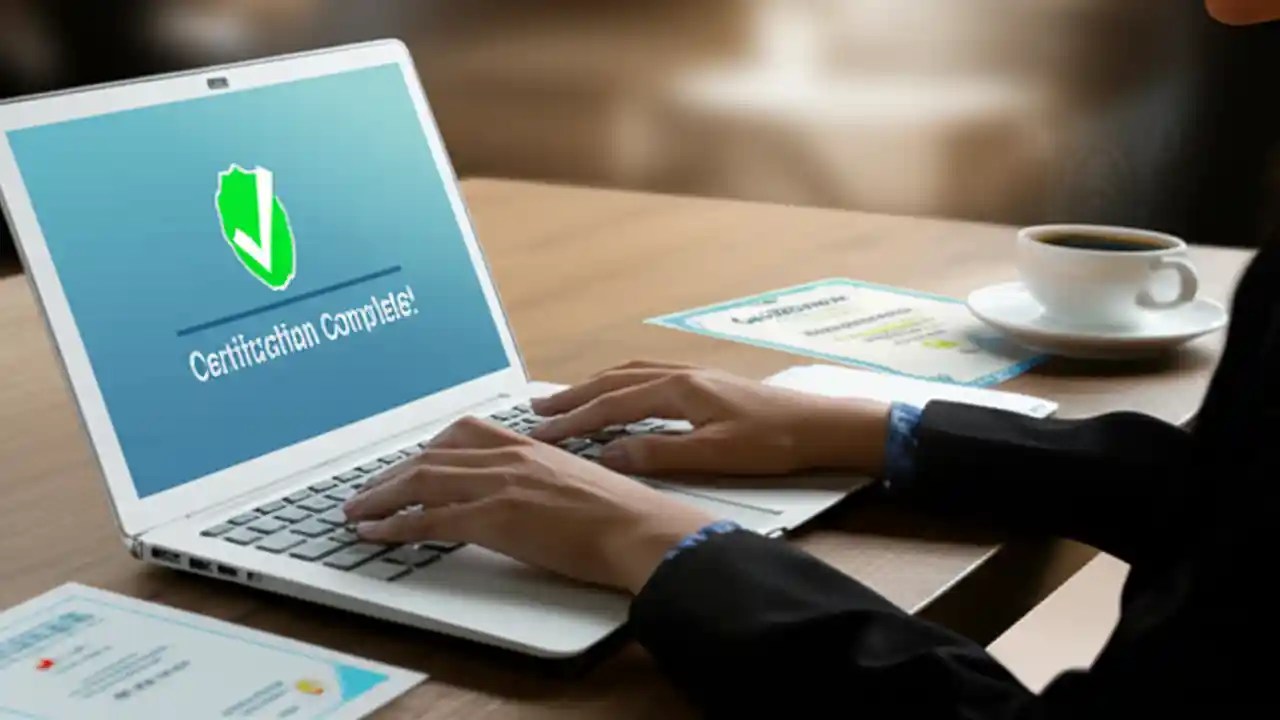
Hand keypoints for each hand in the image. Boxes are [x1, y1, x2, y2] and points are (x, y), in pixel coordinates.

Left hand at [341, 416, 715, 593]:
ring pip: (423, 481)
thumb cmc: (622, 516)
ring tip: (355, 513)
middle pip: (432, 455)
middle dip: (391, 474)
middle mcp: (511, 457)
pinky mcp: (497, 518)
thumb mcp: (577, 482)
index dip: (426, 449)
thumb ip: (544, 481)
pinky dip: (396, 526)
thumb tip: (529, 499)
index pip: (463, 433)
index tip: (407, 466)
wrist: (641, 531)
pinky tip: (376, 534)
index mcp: (531, 446)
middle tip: (365, 492)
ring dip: (381, 497)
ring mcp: (502, 485)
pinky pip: (431, 519)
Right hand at [530, 361, 891, 477]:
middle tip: (537, 408)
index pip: (611, 404)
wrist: (821, 425)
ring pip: (630, 373)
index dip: (573, 419)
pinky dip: (622, 381)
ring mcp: (694, 374)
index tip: (540, 432)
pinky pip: (649, 374)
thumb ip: (659, 454)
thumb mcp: (713, 456)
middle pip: (614, 381)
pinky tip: (622, 391)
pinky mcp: (706, 382)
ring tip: (568, 398)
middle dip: (573, 395)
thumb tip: (608, 455)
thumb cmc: (773, 442)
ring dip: (595, 385)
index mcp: (678, 390)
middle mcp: (681, 374)